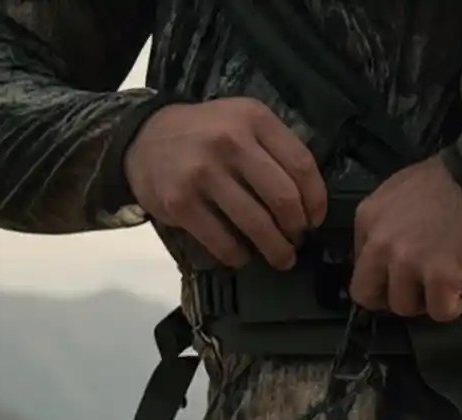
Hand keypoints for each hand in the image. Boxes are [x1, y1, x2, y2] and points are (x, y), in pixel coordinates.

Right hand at [123, 97, 327, 269]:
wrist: (145, 137)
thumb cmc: (208, 134)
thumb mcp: (245, 123)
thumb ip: (277, 150)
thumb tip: (310, 202)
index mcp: (254, 119)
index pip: (302, 166)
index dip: (316, 200)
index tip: (315, 220)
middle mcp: (230, 141)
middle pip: (283, 198)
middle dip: (297, 229)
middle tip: (298, 241)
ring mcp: (202, 172)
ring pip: (256, 224)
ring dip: (275, 249)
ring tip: (281, 258)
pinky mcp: (180, 202)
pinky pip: (222, 240)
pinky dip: (238, 256)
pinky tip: (243, 257)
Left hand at [350, 154, 461, 321]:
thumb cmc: (449, 176)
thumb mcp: (400, 190)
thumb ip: (387, 221)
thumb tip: (392, 248)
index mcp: (368, 219)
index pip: (358, 264)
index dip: (381, 274)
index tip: (401, 272)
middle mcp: (381, 244)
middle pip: (366, 294)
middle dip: (389, 298)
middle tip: (414, 293)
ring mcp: (409, 262)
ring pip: (402, 306)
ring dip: (423, 303)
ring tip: (442, 291)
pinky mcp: (441, 277)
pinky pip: (438, 311)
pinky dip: (450, 308)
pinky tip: (460, 297)